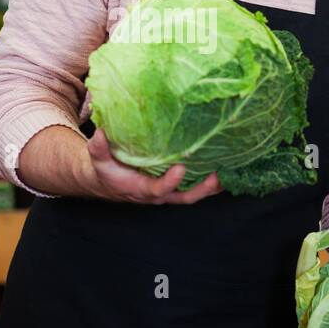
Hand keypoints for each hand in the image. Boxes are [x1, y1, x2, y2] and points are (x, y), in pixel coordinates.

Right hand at [85, 129, 221, 204]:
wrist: (109, 181)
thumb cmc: (106, 169)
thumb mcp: (98, 159)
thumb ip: (99, 147)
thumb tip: (101, 132)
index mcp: (140, 188)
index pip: (157, 189)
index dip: (169, 182)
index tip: (180, 168)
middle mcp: (158, 193)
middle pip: (184, 196)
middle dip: (201, 189)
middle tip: (216, 176)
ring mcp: (169, 191)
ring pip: (193, 193)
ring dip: (212, 187)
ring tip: (230, 174)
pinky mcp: (175, 185)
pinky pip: (195, 186)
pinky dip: (210, 181)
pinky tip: (227, 168)